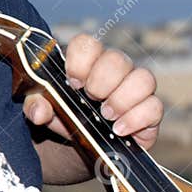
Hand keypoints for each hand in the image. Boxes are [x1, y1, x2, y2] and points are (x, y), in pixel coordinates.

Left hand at [23, 34, 162, 149]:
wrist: (83, 148)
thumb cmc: (66, 121)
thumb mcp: (45, 113)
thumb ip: (36, 106)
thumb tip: (38, 111)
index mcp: (88, 63)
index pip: (89, 44)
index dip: (81, 60)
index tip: (73, 83)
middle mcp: (116, 71)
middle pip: (118, 59)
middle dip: (103, 81)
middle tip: (92, 99)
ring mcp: (137, 91)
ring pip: (145, 78)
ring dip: (123, 98)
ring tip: (107, 115)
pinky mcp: (150, 114)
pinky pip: (155, 107)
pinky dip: (137, 118)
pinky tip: (120, 130)